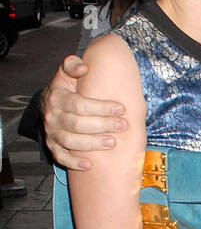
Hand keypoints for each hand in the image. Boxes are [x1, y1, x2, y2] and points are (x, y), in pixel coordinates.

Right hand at [43, 55, 126, 169]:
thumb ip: (73, 64)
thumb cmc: (66, 87)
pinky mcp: (52, 145)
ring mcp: (51, 132)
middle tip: (123, 125)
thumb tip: (83, 68)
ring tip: (112, 142)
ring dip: (92, 143)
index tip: (121, 109)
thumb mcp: (67, 71)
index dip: (101, 107)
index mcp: (56, 97)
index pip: (79, 104)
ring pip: (70, 141)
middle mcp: (51, 116)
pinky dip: (73, 162)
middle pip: (77, 124)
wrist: (50, 103)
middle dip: (102, 125)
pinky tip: (89, 165)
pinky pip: (60, 156)